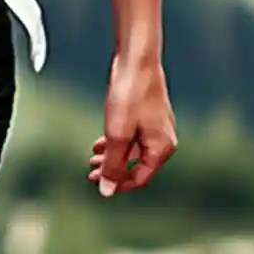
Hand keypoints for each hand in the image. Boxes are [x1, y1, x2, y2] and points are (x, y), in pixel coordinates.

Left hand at [87, 48, 176, 196]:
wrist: (137, 62)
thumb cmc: (129, 97)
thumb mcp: (117, 135)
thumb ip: (112, 165)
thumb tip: (107, 191)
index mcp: (162, 148)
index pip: (140, 179)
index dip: (118, 186)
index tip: (97, 186)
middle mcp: (164, 140)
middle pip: (137, 167)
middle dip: (112, 172)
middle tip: (89, 174)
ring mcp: (157, 128)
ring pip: (132, 152)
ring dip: (111, 158)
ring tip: (91, 159)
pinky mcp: (148, 117)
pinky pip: (132, 138)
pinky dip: (115, 144)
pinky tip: (99, 143)